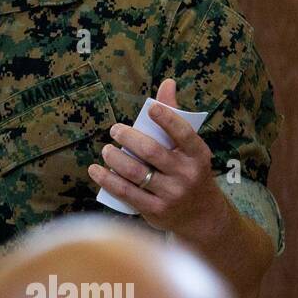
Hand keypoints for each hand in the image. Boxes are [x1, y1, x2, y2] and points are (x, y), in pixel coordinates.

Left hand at [87, 78, 231, 245]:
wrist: (201, 215)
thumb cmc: (189, 171)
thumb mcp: (190, 148)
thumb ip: (175, 116)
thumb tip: (167, 82)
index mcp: (198, 155)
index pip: (184, 134)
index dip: (167, 119)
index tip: (150, 109)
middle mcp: (186, 174)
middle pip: (151, 151)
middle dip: (128, 137)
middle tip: (115, 130)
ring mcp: (171, 194)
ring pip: (135, 172)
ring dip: (114, 158)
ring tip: (106, 150)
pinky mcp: (155, 210)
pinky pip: (126, 192)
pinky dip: (107, 180)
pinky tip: (96, 170)